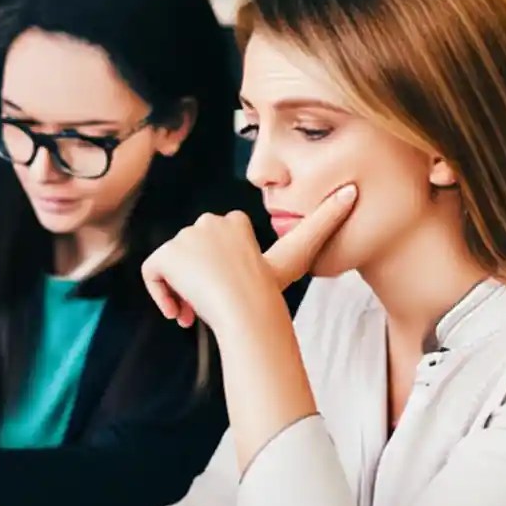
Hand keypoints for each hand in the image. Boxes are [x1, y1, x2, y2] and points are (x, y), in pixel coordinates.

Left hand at [142, 184, 356, 332]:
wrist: (247, 309)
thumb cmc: (272, 289)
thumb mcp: (298, 255)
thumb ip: (322, 224)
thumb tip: (353, 192)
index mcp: (234, 220)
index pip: (213, 249)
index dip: (217, 272)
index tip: (229, 292)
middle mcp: (207, 222)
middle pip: (191, 258)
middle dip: (197, 283)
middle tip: (213, 306)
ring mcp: (184, 238)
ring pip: (172, 268)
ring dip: (181, 292)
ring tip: (197, 312)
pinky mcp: (166, 255)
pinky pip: (152, 274)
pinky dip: (159, 295)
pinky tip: (178, 313)